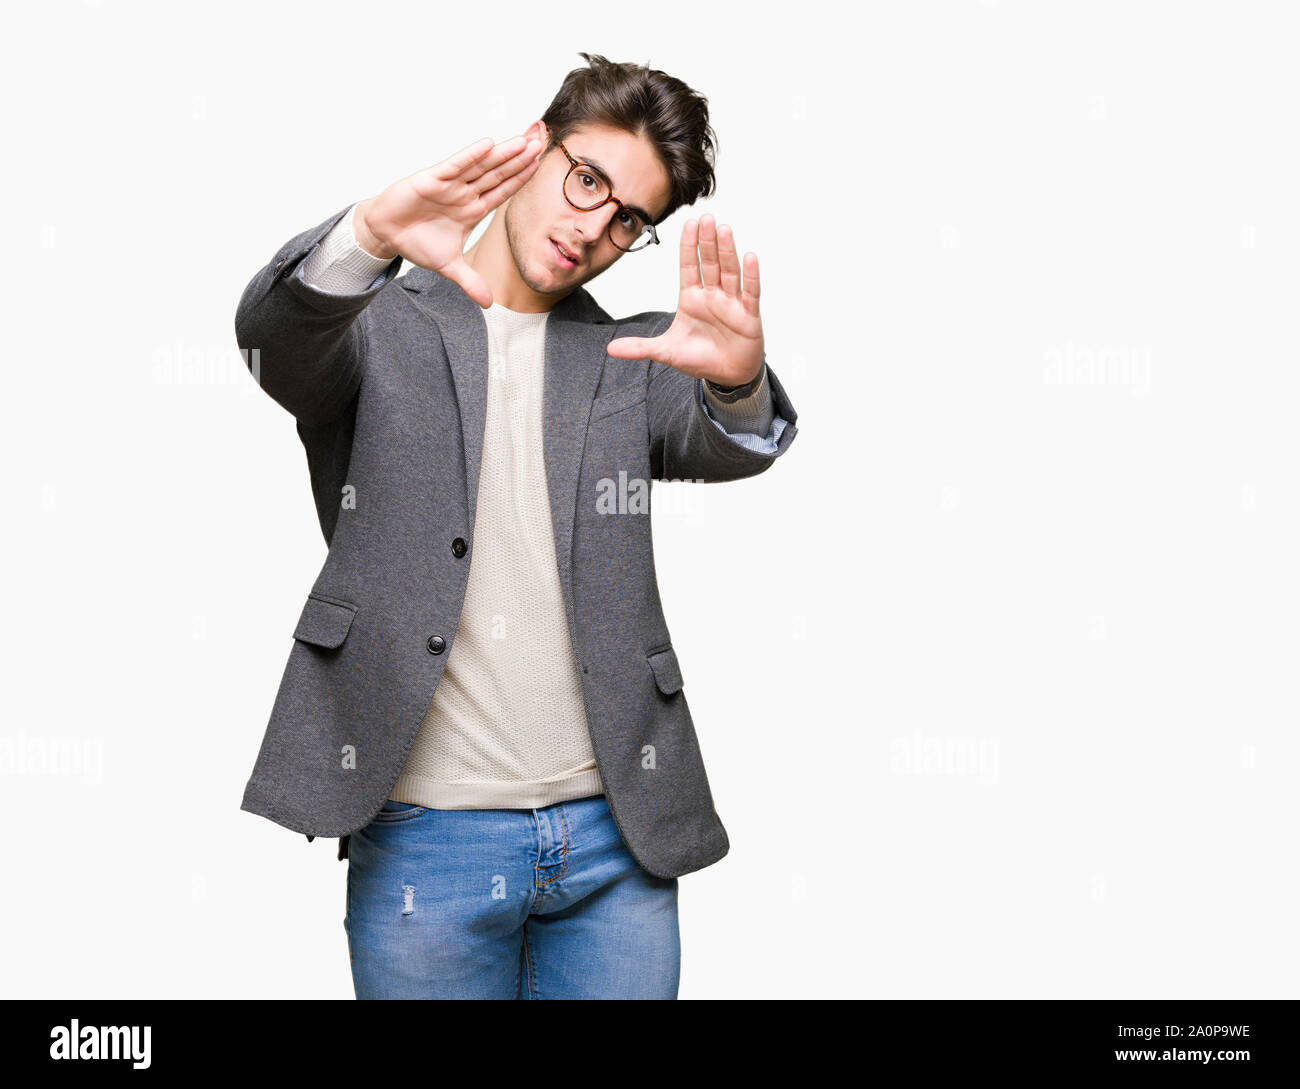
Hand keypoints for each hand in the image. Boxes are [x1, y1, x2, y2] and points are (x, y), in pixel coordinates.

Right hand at [355, 133, 543, 308]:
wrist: (386, 233)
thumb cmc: (416, 241)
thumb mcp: (448, 266)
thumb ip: (470, 281)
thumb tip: (487, 304)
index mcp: (473, 210)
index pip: (503, 191)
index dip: (522, 178)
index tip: (541, 164)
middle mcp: (465, 193)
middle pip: (499, 174)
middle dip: (521, 160)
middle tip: (543, 143)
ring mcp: (450, 185)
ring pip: (481, 167)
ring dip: (503, 154)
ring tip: (525, 141)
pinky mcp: (431, 179)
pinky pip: (454, 166)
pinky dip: (470, 156)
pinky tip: (488, 145)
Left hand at [605, 213, 762, 385]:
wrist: (727, 376)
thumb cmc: (700, 358)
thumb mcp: (666, 352)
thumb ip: (640, 347)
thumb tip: (610, 349)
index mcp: (692, 298)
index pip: (689, 266)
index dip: (689, 245)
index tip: (689, 223)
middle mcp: (712, 296)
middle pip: (709, 263)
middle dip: (707, 241)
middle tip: (706, 217)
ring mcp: (731, 303)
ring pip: (729, 272)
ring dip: (727, 251)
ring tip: (724, 229)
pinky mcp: (748, 316)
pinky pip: (750, 292)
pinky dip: (750, 275)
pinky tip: (749, 256)